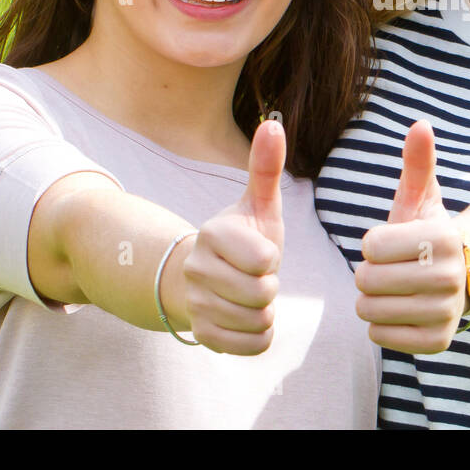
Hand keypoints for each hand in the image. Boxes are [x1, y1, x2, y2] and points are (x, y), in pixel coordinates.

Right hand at [181, 120, 285, 354]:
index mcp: (213, 233)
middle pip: (261, 293)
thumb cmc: (245, 239)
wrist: (208, 278)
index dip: (272, 259)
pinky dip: (259, 336)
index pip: (263, 260)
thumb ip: (266, 167)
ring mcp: (196, 303)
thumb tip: (273, 123)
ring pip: (258, 320)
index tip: (260, 252)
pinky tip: (247, 318)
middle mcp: (196, 269)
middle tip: (257, 276)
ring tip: (251, 294)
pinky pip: (252, 346)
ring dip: (266, 311)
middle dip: (270, 287)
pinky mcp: (203, 334)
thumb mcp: (259, 204)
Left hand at [355, 120, 466, 353]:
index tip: (391, 243)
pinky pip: (379, 337)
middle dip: (369, 273)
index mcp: (442, 238)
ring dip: (372, 300)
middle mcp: (450, 278)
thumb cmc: (428, 233)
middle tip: (390, 269)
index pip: (371, 246)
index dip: (373, 243)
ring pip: (369, 311)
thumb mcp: (421, 197)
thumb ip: (417, 162)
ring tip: (394, 289)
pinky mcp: (436, 343)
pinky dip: (381, 325)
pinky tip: (400, 310)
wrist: (463, 276)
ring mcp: (445, 314)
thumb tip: (419, 124)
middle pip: (367, 280)